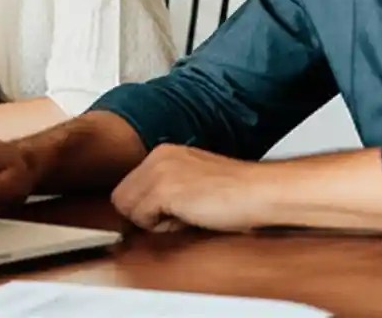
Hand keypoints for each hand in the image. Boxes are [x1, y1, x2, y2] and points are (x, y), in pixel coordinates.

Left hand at [111, 144, 268, 232]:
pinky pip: (141, 219)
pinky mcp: (165, 188)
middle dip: (144, 216)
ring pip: (127, 209)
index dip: (145, 209)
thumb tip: (144, 216)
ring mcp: (160, 170)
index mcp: (165, 153)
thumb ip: (167, 191)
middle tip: (180, 218)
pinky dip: (161, 227)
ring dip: (152, 222)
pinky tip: (189, 218)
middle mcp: (158, 156)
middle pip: (122, 198)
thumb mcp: (194, 183)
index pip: (129, 187)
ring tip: (186, 217)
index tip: (169, 216)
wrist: (260, 191)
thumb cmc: (238, 194)